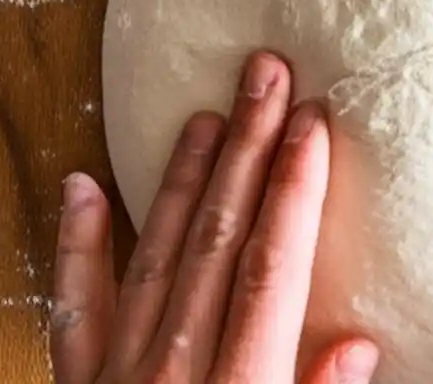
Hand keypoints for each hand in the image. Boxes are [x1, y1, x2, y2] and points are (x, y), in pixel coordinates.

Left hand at [51, 52, 378, 382]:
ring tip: (207, 116)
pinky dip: (77, 244)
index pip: (274, 265)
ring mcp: (118, 376)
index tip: (311, 124)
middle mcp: (174, 370)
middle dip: (248, 150)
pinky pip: (73, 306)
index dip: (295, 187)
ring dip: (185, 179)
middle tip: (265, 79)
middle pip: (218, 239)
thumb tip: (358, 346)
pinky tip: (81, 186)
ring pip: (156, 256)